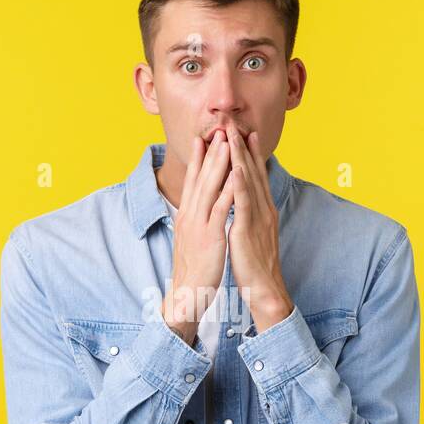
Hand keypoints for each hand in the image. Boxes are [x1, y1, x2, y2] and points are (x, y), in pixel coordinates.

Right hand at [163, 131, 234, 345]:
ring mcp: (199, 224)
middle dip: (210, 153)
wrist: (187, 294)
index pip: (192, 182)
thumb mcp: (192, 240)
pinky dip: (227, 191)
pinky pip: (220, 209)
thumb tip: (197, 210)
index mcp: (187, 215)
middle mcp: (190, 215)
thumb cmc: (193, 269)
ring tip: (227, 143)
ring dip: (219, 164)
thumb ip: (195, 222)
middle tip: (217, 130)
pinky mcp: (210, 236)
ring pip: (209, 188)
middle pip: (200, 178)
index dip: (198, 159)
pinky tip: (235, 177)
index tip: (203, 139)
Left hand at [225, 129, 292, 332]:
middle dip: (244, 147)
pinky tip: (235, 169)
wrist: (265, 289)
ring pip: (249, 182)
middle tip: (236, 123)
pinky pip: (244, 203)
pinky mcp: (248, 230)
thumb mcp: (253, 235)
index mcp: (263, 210)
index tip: (244, 133)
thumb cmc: (256, 265)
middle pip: (254, 172)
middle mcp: (263, 209)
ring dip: (241, 157)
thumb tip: (245, 204)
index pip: (256, 176)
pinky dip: (240, 184)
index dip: (250, 154)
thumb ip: (251, 216)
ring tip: (233, 136)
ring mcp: (257, 218)